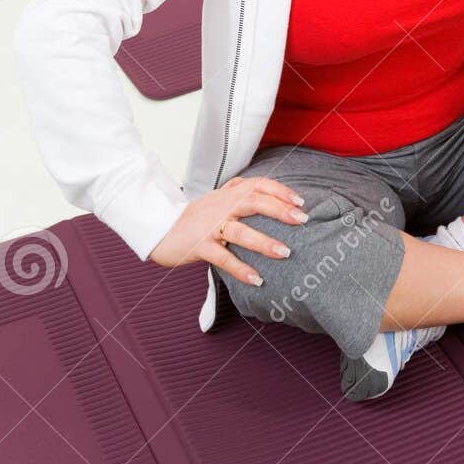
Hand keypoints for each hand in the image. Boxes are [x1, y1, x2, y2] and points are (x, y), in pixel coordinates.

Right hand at [149, 174, 306, 288]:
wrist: (162, 229)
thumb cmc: (196, 217)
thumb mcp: (219, 199)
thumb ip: (242, 193)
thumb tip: (275, 196)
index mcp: (228, 194)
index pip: (258, 184)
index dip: (280, 190)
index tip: (300, 201)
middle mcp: (221, 206)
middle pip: (253, 201)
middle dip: (279, 210)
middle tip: (301, 220)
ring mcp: (210, 227)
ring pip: (240, 231)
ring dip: (264, 242)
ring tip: (285, 252)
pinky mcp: (200, 247)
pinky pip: (223, 259)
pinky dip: (241, 269)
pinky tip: (256, 279)